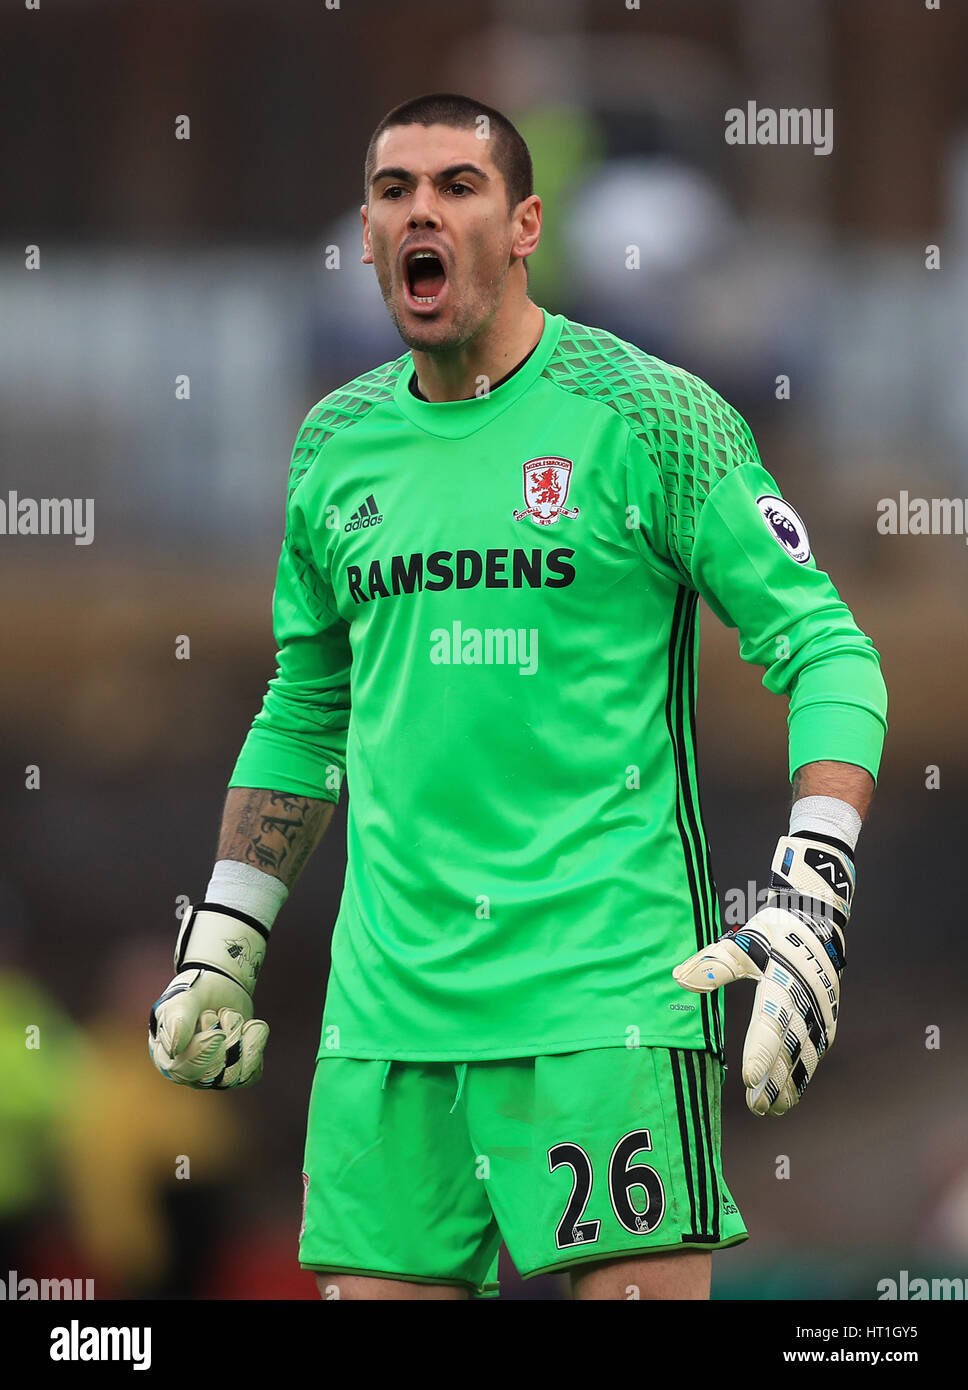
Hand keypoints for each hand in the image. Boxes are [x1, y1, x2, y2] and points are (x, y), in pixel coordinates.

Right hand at [149, 905, 269, 1088]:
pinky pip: (252, 1072)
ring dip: (239, 1037)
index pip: (185, 1070)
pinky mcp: (237, 1071)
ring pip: (236, 1076)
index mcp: (168, 1058)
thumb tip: (175, 1049)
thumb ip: (177, 1020)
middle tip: (220, 1012)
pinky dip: (256, 1043)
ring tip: (230, 1015)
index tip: (217, 1033)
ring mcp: (214, 1075)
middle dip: (225, 1038)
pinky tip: (249, 1025)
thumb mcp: (182, 999)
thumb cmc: (193, 993)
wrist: (218, 984)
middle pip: (214, 1075)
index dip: (203, 1053)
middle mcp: (190, 1073)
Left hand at [673, 834, 852, 1116]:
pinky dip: (802, 1077)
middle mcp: (807, 1003)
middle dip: (774, 1081)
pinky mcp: (826, 1021)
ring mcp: (821, 1014)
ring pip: (805, 1058)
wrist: (817, 922)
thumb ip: (712, 963)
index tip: (748, 1078)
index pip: (771, 1023)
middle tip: (755, 1108)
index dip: (761, 1052)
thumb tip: (678, 978)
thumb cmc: (773, 932)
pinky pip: (814, 1054)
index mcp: (784, 983)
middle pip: (790, 1049)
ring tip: (770, 1110)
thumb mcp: (742, 940)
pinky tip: (788, 1096)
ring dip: (789, 1085)